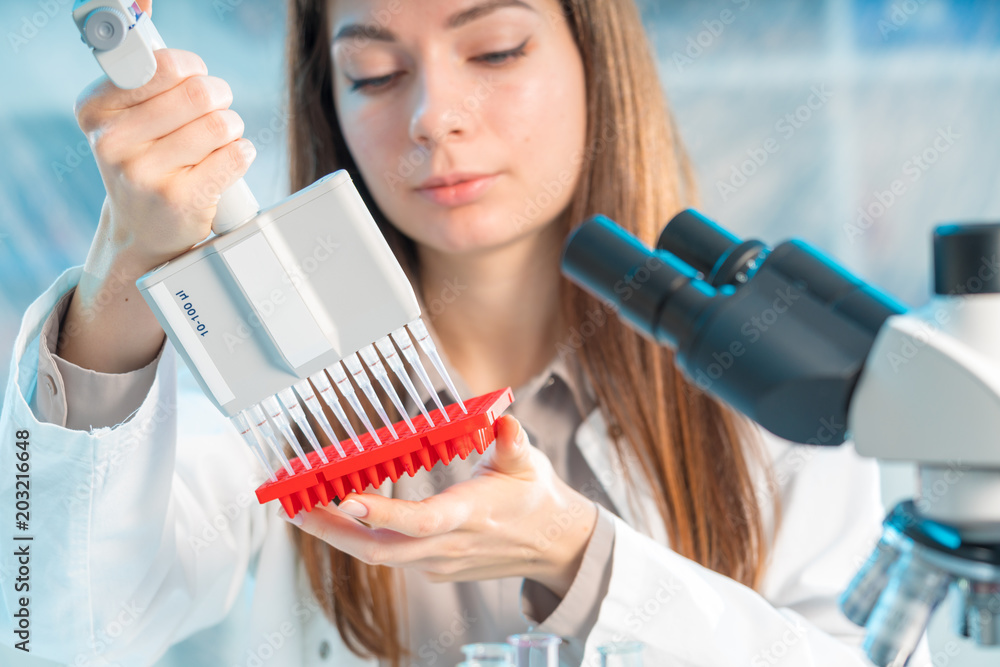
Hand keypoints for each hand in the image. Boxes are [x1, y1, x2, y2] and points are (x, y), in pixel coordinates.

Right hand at [59, 0, 255, 371]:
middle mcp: (112, 143)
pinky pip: (236, 155)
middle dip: (219, 98)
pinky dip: (242, 153)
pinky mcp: (180, 201)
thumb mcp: (127, 114)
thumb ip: (140, 69)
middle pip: (199, 92)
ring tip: (218, 142)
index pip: (160, 65)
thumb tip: (142, 1)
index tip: (191, 76)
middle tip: (215, 110)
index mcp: (95, 111)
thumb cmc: (145, 160)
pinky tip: (229, 160)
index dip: (189, 68)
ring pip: (222, 124)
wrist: (144, 230)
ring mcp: (144, 175)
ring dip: (231, 128)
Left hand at [289, 415, 598, 597]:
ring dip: (338, 536)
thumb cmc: (535, 498)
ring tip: (302, 511)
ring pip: (379, 555)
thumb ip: (512, 443)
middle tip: (296, 509)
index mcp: (471, 515)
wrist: (551, 544)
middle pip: (382, 549)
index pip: (421, 522)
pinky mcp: (433, 567)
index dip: (382, 514)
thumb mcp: (528, 463)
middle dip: (333, 532)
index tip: (346, 499)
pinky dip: (360, 538)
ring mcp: (439, 562)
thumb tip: (504, 421)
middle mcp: (450, 545)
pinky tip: (340, 519)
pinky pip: (389, 556)